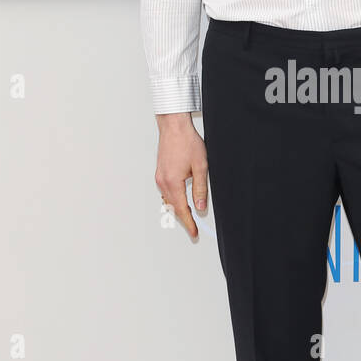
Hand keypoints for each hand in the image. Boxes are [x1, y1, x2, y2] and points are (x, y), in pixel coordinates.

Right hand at [155, 113, 208, 241]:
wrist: (174, 127)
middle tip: (193, 229)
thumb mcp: (200, 167)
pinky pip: (165, 192)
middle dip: (183, 219)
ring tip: (189, 216)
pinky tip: (180, 200)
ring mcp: (159, 177)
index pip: (181, 209)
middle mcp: (163, 181)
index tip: (194, 232)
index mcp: (173, 182)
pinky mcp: (159, 173)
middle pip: (173, 207)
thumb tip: (200, 207)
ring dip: (177, 209)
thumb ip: (200, 189)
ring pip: (168, 200)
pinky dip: (173, 199)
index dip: (189, 223)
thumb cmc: (187, 142)